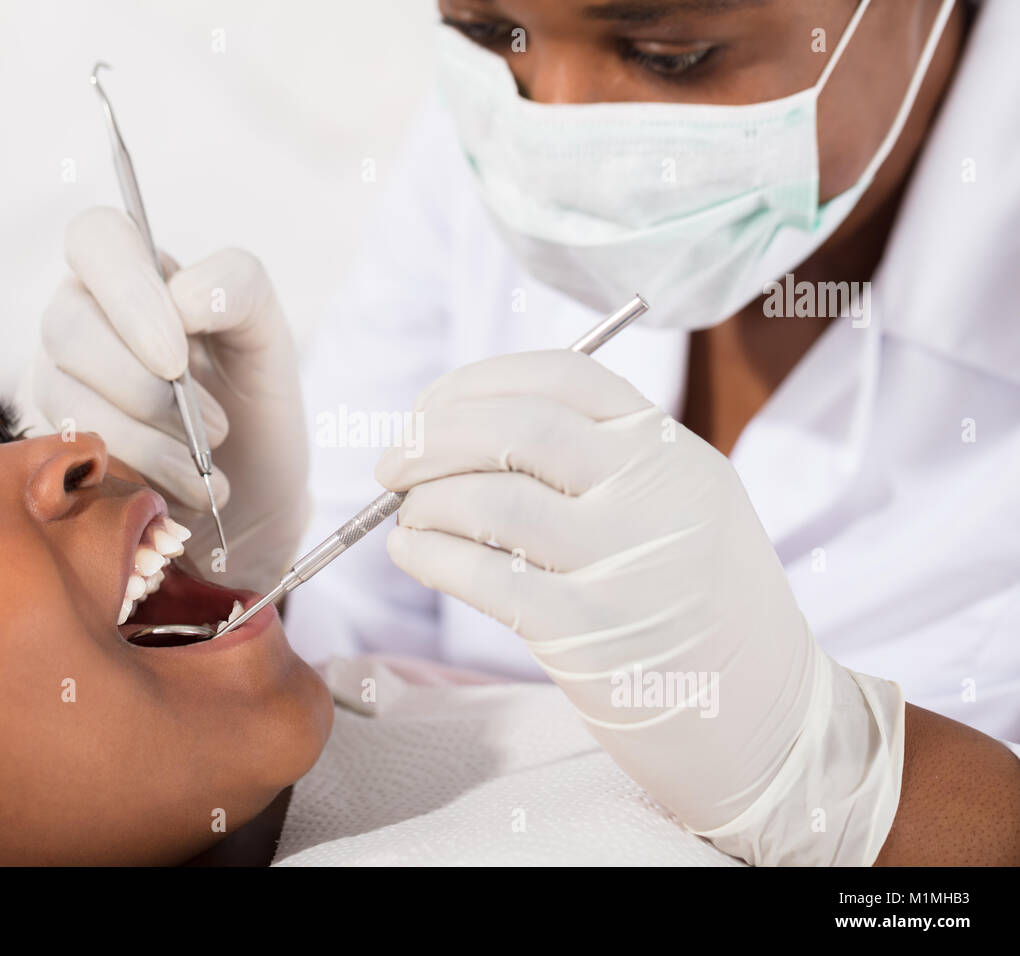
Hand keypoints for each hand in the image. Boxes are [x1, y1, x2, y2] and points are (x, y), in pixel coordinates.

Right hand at [21, 207, 307, 591]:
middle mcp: (81, 322)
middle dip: (144, 389)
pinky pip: (68, 458)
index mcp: (132, 276)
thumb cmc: (254, 405)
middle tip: (216, 427)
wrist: (254, 496)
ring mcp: (58, 386)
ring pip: (64, 396)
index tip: (177, 359)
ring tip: (207, 468)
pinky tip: (186, 493)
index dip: (129, 294)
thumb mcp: (267, 335)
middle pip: (67, 327)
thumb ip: (238, 287)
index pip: (95, 238)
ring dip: (149, 443)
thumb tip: (181, 298)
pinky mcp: (49, 451)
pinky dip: (139, 480)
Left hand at [375, 350, 903, 864]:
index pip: (560, 376)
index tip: (432, 408)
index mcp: (672, 451)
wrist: (773, 722)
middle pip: (512, 427)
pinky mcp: (589, 634)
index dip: (476, 382)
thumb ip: (602, 459)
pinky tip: (413, 553)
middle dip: (429, 435)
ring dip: (423, 500)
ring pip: (488, 497)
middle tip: (391, 462)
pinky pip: (481, 575)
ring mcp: (623, 563)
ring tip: (409, 518)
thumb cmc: (707, 608)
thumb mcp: (684, 504)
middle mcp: (652, 494)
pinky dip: (427, 553)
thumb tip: (468, 427)